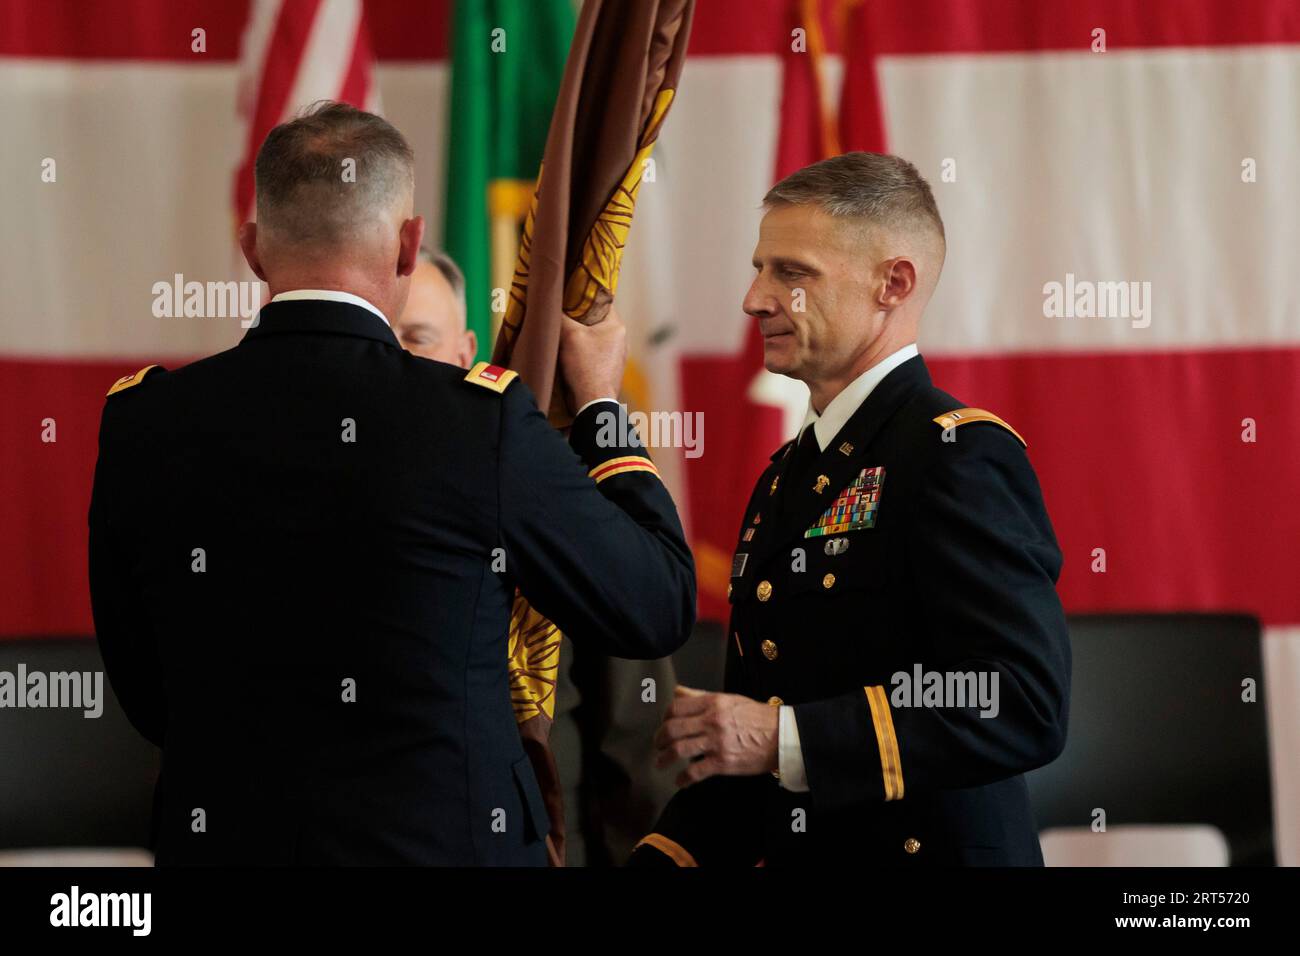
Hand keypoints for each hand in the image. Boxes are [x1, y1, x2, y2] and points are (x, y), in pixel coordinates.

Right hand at [559, 307, 626, 410]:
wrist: (593, 401)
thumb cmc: (585, 366)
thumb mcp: (569, 336)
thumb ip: (560, 317)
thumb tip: (550, 305)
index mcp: (617, 326)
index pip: (602, 302)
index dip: (585, 297)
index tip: (569, 294)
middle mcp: (622, 340)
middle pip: (598, 321)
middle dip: (580, 318)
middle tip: (563, 315)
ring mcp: (617, 356)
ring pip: (596, 338)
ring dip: (581, 337)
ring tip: (564, 334)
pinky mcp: (610, 370)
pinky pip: (595, 353)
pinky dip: (584, 352)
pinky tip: (570, 354)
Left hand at [654, 685, 779, 786]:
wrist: (782, 736)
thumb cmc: (758, 718)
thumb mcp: (729, 699)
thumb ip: (701, 696)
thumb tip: (678, 692)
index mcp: (713, 703)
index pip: (676, 707)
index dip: (664, 718)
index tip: (663, 725)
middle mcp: (712, 721)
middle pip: (672, 729)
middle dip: (659, 740)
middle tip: (657, 746)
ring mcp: (716, 742)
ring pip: (679, 750)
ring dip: (665, 759)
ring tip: (661, 763)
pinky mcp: (723, 763)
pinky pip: (695, 772)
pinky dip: (683, 779)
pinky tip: (680, 781)